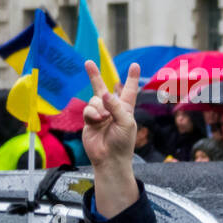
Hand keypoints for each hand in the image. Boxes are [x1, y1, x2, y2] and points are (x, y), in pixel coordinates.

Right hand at [83, 60, 140, 216]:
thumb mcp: (126, 122)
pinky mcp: (89, 121)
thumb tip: (104, 94)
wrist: (109, 159)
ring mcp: (99, 114)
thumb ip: (116, 106)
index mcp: (125, 108)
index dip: (131, 78)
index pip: (129, 90)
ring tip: (104, 119)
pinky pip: (88, 109)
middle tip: (88, 62)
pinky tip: (96, 121)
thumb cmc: (123, 143)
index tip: (135, 65)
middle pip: (103, 89)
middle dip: (94, 76)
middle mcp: (111, 109)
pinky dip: (92, 114)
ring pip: (95, 100)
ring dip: (99, 108)